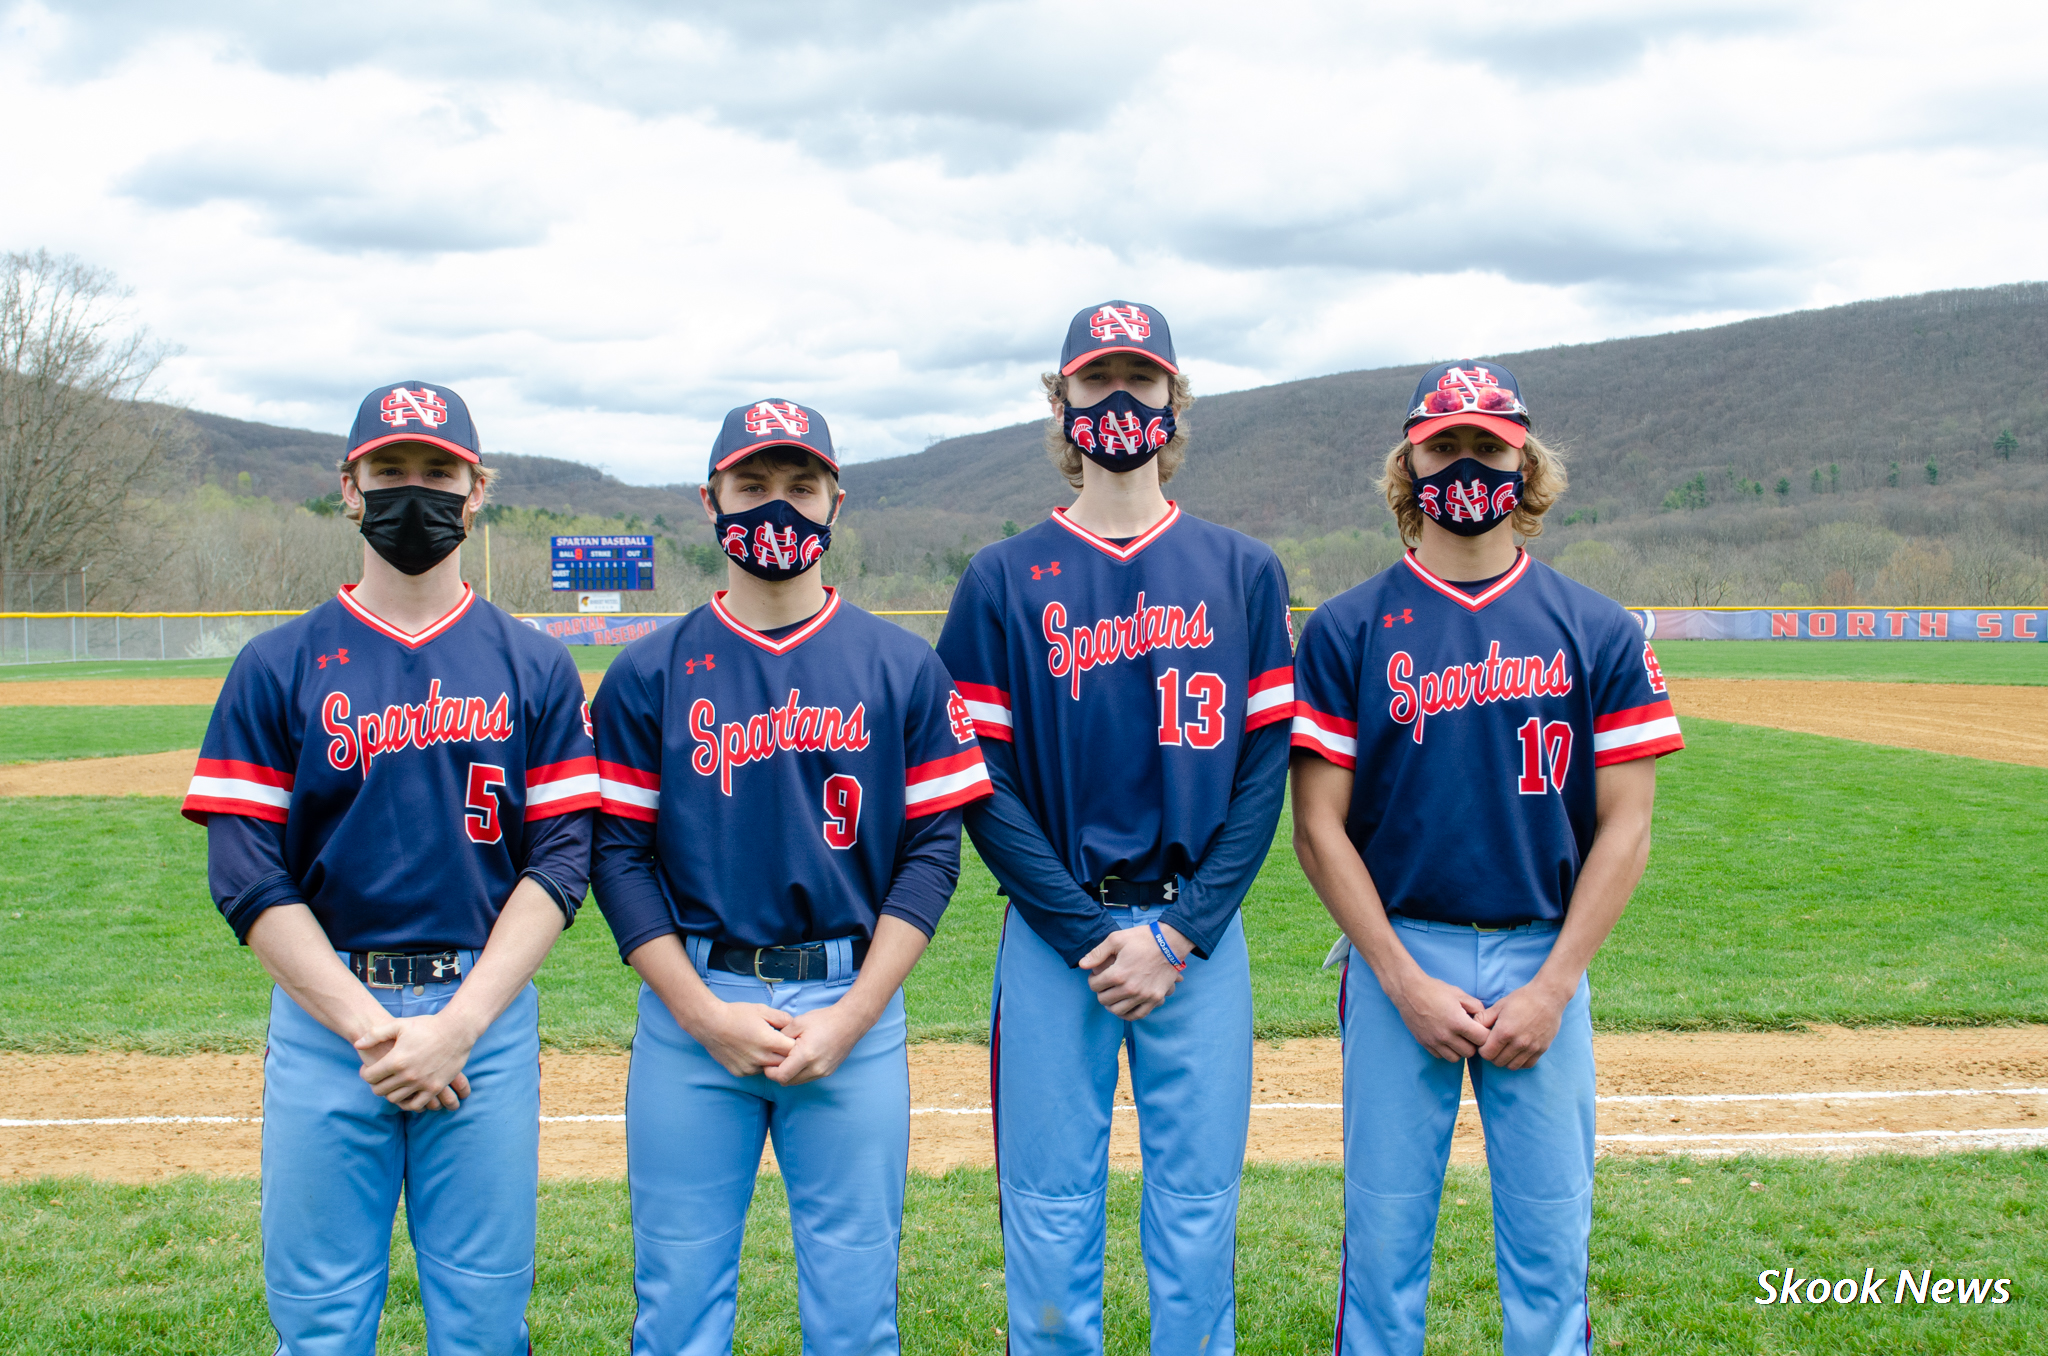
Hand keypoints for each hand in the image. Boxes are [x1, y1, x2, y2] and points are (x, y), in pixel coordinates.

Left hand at [355, 1013, 477, 1111]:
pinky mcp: (435, 1088)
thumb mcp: (399, 1025)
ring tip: (393, 1084)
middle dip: (376, 1084)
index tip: (369, 1070)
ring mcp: (422, 1083)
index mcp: (396, 1060)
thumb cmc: (427, 1025)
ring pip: (395, 1099)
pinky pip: (416, 1105)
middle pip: (380, 1091)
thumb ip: (375, 1034)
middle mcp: (407, 1075)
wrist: (457, 1030)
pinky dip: (408, 1103)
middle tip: (380, 1077)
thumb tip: (357, 1044)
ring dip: (390, 1093)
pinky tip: (407, 1094)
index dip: (365, 1073)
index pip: (370, 1077)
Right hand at [680, 999, 796, 1078]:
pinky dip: (759, 1064)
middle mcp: (760, 1058)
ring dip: (772, 1061)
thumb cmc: (736, 1014)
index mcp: (769, 1042)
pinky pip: (756, 1071)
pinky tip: (752, 1052)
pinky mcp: (740, 1072)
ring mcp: (749, 1067)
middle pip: (784, 1063)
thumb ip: (782, 1018)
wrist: (710, 1024)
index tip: (793, 1038)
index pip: (794, 1050)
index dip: (795, 1044)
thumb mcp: (762, 1010)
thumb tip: (794, 1026)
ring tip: (766, 1047)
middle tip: (782, 1044)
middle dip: (787, 1055)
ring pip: (770, 1069)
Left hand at [768, 999, 878, 1086]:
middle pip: (788, 1082)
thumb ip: (781, 1036)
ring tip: (788, 1059)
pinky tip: (800, 1060)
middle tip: (775, 1061)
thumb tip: (771, 1047)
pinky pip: (808, 1078)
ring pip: (798, 1082)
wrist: (849, 1022)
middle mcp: (815, 1068)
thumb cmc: (824, 1020)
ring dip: (790, 1074)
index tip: (767, 1064)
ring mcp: (823, 1072)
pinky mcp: (828, 1072)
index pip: (782, 1076)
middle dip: (778, 1074)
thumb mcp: (798, 1022)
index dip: (770, 1072)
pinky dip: (800, 1073)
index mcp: (806, 1056)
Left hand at [1078, 924, 1186, 1020]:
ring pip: (1118, 1010)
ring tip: (1112, 996)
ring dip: (1111, 1004)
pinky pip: (1138, 1015)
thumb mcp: (1116, 939)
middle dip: (1100, 992)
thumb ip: (1097, 953)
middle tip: (1104, 985)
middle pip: (1104, 1000)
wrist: (1170, 942)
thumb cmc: (1142, 938)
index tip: (1097, 975)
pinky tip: (1124, 1008)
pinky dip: (1128, 1014)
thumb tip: (1081, 965)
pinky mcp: (1155, 998)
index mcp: (1118, 974)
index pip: (1095, 986)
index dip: (1092, 980)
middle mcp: (1130, 988)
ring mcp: (1144, 995)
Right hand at [1387, 969, 1493, 1061]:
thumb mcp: (1459, 993)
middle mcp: (1446, 1035)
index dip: (1485, 1034)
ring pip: (1456, 1058)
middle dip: (1473, 1044)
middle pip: (1470, 1052)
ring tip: (1457, 1038)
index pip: (1482, 1040)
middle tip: (1469, 1033)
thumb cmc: (1435, 990)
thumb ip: (1476, 1007)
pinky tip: (1445, 1038)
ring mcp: (1434, 1041)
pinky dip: (1446, 1050)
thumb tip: (1485, 1019)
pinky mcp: (1425, 1043)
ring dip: (1459, 1050)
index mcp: (1458, 1022)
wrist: (1408, 991)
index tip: (1481, 1028)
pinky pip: (1441, 1056)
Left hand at [1477, 981, 1569, 1069]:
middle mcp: (1518, 1043)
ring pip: (1512, 1066)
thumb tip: (1472, 1028)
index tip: (1485, 1042)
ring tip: (1505, 1049)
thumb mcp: (1499, 1005)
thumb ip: (1483, 1019)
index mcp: (1505, 1031)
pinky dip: (1520, 1062)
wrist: (1548, 997)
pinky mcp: (1542, 1049)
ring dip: (1506, 1060)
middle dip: (1492, 1055)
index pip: (1486, 1054)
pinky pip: (1527, 1064)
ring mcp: (1531, 1048)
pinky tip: (1517, 1052)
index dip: (1482, 1049)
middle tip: (1494, 1045)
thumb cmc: (1522, 999)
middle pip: (1498, 1062)